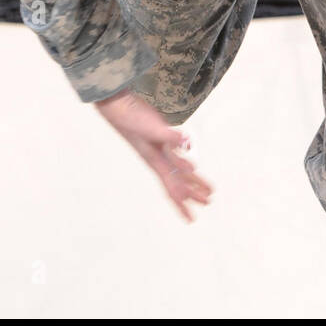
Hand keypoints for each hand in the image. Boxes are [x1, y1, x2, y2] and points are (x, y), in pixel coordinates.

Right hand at [94, 89, 212, 222]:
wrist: (117, 106)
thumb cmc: (131, 118)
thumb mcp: (152, 128)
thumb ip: (171, 136)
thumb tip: (188, 143)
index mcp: (156, 162)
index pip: (173, 188)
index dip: (183, 204)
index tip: (191, 219)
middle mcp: (158, 159)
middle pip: (178, 182)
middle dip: (193, 194)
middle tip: (208, 202)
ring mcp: (158, 150)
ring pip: (178, 170)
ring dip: (192, 180)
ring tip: (205, 187)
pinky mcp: (159, 139)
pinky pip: (175, 156)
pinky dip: (184, 163)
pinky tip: (191, 165)